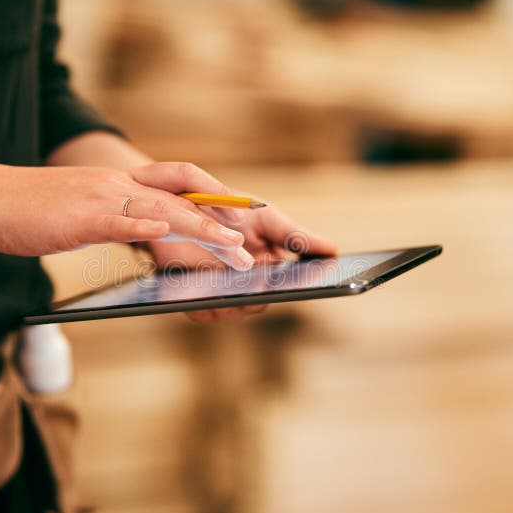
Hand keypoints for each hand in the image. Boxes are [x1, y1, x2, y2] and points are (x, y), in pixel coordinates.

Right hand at [0, 162, 255, 266]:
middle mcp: (118, 185)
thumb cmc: (35, 210)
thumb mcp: (87, 210)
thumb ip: (120, 217)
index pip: (179, 185)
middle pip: (183, 194)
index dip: (214, 199)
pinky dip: (144, 225)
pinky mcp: (79, 216)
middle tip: (250, 241)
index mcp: (121, 184)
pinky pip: (117, 218)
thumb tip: (150, 231)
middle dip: (222, 216)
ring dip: (201, 227)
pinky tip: (167, 234)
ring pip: (162, 207)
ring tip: (232, 247)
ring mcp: (101, 198)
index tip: (242, 219)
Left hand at [146, 199, 336, 322]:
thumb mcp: (265, 217)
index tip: (307, 283)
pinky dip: (204, 306)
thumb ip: (296, 236)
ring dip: (233, 304)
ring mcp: (217, 292)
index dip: (297, 288)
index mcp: (267, 270)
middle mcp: (244, 286)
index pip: (286, 288)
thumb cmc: (227, 209)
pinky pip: (199, 309)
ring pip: (230, 310)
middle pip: (258, 302)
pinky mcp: (190, 294)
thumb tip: (334, 251)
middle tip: (264, 287)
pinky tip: (207, 297)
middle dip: (261, 297)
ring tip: (237, 293)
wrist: (179, 203)